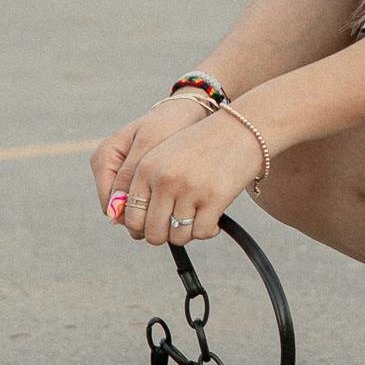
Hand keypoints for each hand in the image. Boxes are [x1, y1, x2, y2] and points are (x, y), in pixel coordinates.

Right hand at [89, 94, 211, 220]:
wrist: (186, 113)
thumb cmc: (169, 124)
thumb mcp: (150, 146)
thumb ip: (130, 175)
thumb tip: (113, 210)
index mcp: (104, 158)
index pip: (109, 204)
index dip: (133, 215)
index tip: (160, 212)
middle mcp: (107, 168)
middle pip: (119, 210)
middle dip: (143, 213)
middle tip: (171, 207)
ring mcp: (119, 174)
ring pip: (130, 209)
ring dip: (150, 210)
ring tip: (174, 199)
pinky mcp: (134, 179)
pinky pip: (140, 202)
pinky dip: (156, 203)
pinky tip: (173, 196)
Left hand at [103, 107, 266, 247]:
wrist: (240, 128)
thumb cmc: (201, 146)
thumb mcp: (164, 157)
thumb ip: (143, 186)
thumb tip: (124, 224)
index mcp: (146, 167)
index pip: (130, 215)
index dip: (141, 227)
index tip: (156, 224)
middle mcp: (164, 178)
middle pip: (151, 232)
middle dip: (163, 234)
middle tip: (176, 224)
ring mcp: (189, 189)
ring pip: (177, 236)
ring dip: (187, 233)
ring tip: (196, 217)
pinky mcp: (214, 198)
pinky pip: (201, 233)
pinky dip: (207, 231)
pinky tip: (213, 218)